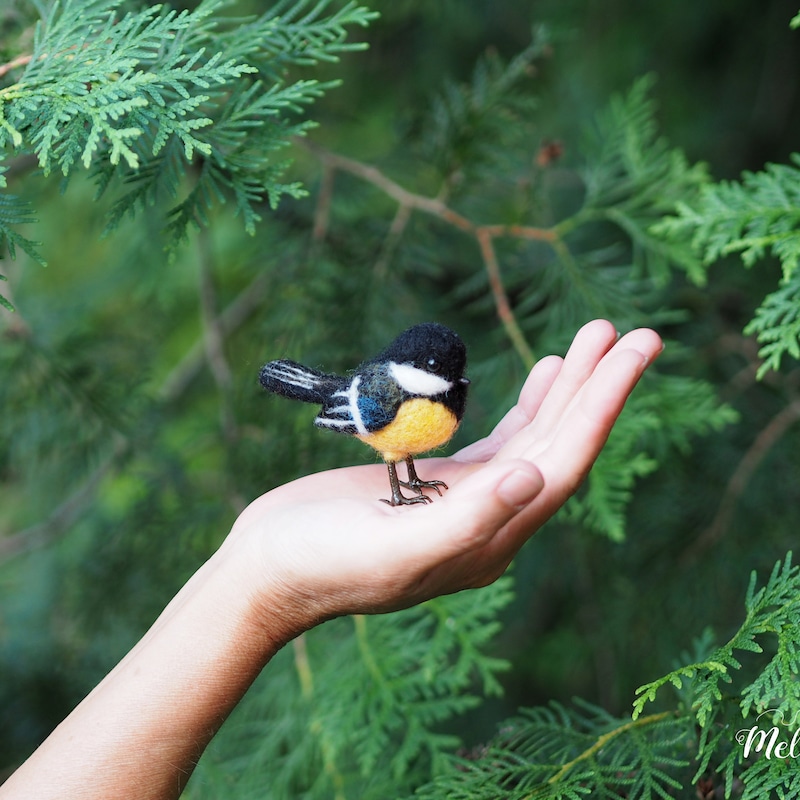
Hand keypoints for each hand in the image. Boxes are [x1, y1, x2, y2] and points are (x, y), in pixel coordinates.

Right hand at [230, 320, 661, 631]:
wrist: (269, 568)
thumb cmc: (322, 562)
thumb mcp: (394, 547)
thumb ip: (467, 519)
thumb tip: (535, 476)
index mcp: (491, 540)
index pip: (564, 463)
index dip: (601, 406)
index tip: (633, 352)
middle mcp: (491, 521)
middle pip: (559, 444)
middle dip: (597, 387)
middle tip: (636, 333)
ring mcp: (466, 500)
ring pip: (534, 436)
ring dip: (566, 389)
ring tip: (595, 339)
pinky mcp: (438, 482)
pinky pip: (501, 438)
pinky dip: (526, 404)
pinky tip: (544, 375)